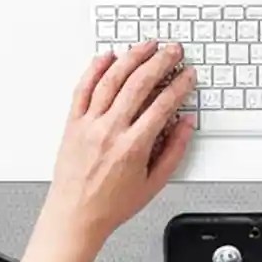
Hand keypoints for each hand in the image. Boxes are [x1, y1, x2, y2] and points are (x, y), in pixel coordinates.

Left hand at [49, 41, 195, 248]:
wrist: (74, 216)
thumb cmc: (111, 205)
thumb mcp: (154, 183)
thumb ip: (174, 150)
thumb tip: (186, 124)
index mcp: (132, 147)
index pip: (162, 105)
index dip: (179, 85)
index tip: (188, 75)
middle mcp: (109, 131)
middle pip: (139, 84)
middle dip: (160, 62)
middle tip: (173, 51)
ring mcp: (89, 124)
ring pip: (112, 80)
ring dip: (132, 57)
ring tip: (147, 45)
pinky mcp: (73, 123)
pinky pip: (83, 89)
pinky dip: (94, 69)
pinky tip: (107, 56)